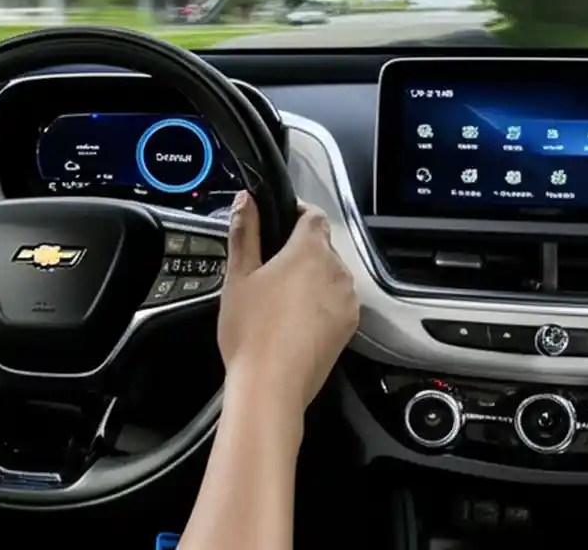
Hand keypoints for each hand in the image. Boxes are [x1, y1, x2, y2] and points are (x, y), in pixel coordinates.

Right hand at [218, 191, 358, 414]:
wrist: (271, 386)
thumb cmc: (250, 331)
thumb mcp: (238, 276)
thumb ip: (244, 232)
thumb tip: (245, 200)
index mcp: (310, 251)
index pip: (312, 214)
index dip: (294, 212)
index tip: (276, 221)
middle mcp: (338, 271)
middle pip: (321, 245)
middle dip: (298, 250)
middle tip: (267, 267)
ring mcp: (347, 300)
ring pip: (330, 274)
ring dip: (310, 277)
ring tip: (279, 298)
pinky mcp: (349, 326)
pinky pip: (336, 301)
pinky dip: (319, 302)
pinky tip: (294, 319)